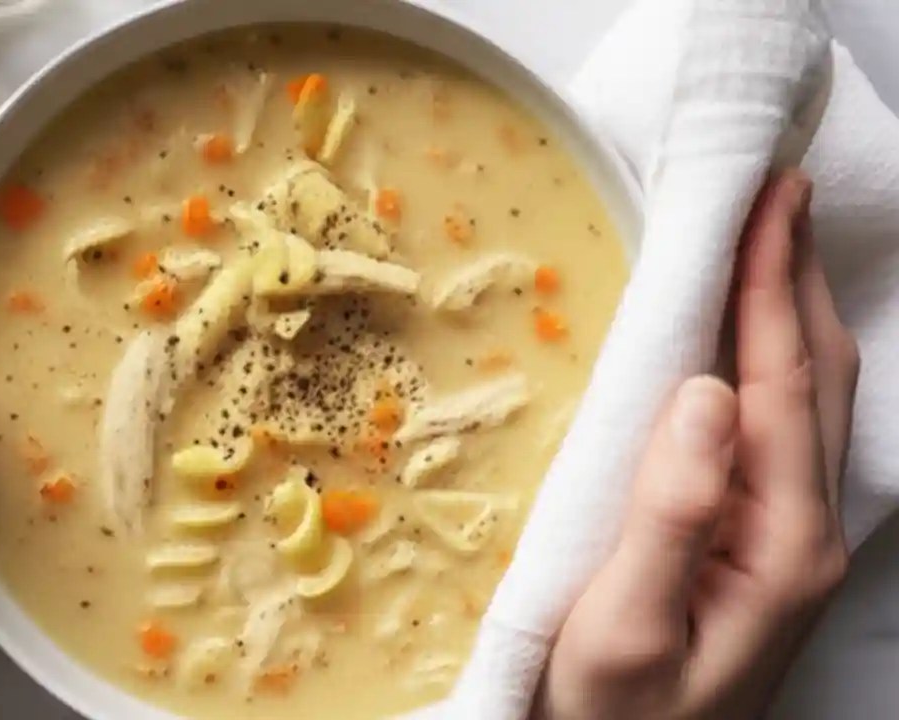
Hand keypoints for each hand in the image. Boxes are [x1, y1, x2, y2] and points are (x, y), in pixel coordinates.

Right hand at [534, 170, 859, 719]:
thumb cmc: (610, 714)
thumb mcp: (623, 627)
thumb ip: (670, 512)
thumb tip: (702, 389)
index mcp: (780, 543)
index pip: (783, 385)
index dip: (773, 286)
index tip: (764, 199)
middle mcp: (805, 533)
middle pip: (818, 379)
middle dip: (796, 277)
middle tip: (774, 193)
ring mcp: (790, 541)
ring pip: (811, 402)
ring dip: (792, 313)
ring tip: (769, 243)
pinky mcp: (763, 546)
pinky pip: (784, 429)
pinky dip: (774, 361)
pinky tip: (749, 345)